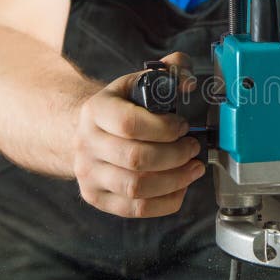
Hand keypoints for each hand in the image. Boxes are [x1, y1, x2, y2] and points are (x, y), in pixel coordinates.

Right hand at [72, 52, 203, 217]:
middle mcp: (86, 143)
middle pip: (136, 159)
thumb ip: (170, 71)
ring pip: (137, 187)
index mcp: (96, 110)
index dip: (164, 128)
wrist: (86, 132)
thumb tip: (188, 81)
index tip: (183, 126)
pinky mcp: (96, 197)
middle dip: (175, 155)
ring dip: (175, 180)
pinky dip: (166, 201)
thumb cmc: (122, 107)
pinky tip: (180, 186)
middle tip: (193, 148)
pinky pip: (136, 209)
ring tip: (193, 168)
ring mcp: (89, 174)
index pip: (129, 124)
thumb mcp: (139, 81)